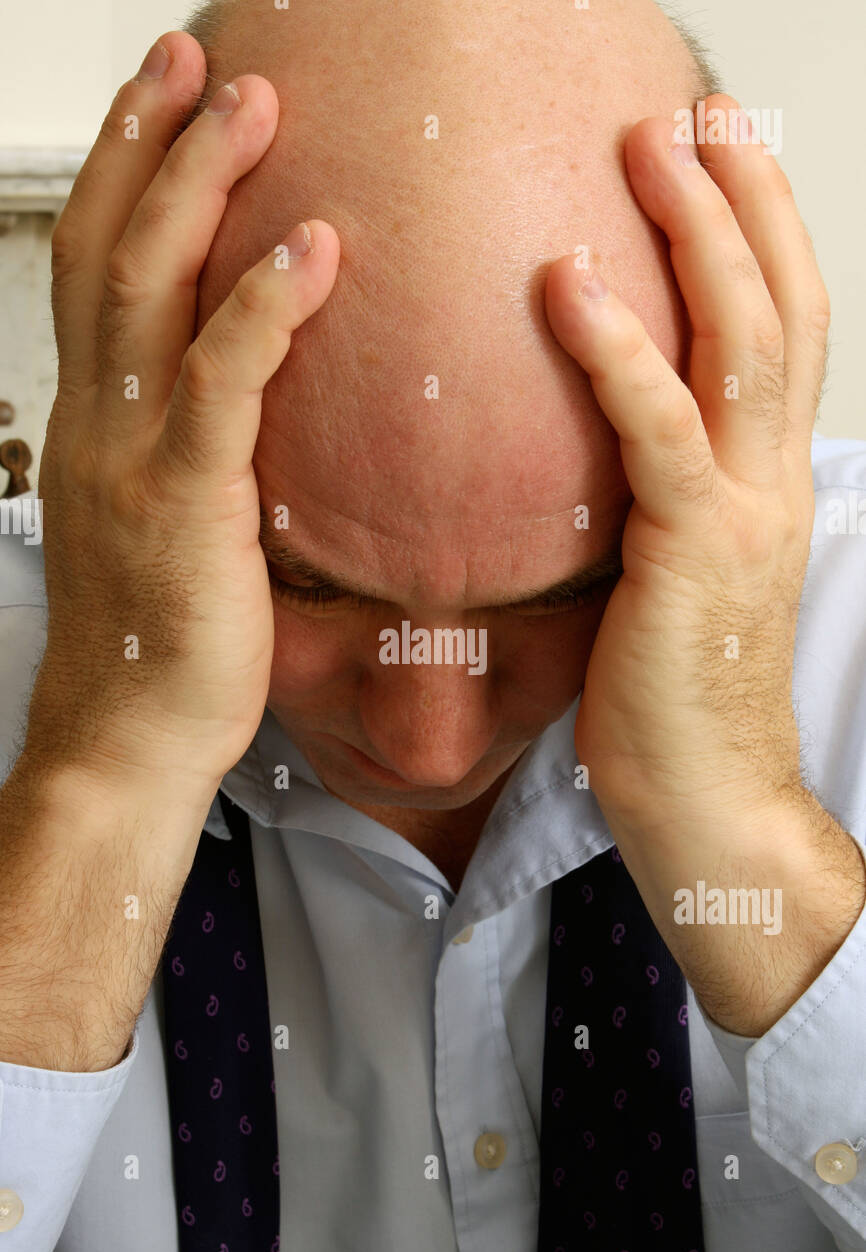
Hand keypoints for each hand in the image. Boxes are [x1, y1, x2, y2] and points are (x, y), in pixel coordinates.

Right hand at [28, 31, 339, 797]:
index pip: (96, 268)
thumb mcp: (163, 524)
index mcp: (95, 421)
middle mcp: (98, 420)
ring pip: (149, 291)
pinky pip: (220, 386)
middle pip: (108, 248)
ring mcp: (129, 455)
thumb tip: (245, 412)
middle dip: (149, 142)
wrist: (127, 736)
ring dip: (197, 187)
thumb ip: (189, 451)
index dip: (125, 174)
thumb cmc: (159, 640)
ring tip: (252, 105)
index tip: (163, 100)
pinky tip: (310, 250)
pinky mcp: (183, 502)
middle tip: (194, 56)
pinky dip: (260, 311)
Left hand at [544, 95, 864, 1034]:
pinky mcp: (692, 553)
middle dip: (746, 197)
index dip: (761, 234)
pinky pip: (661, 431)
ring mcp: (744, 512)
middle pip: (782, 304)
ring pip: (742, 341)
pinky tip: (566, 280)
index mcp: (767, 481)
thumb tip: (586, 453)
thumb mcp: (667, 576)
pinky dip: (619, 349)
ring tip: (652, 143)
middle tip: (698, 108)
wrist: (707, 803)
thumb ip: (648, 501)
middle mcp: (773, 479)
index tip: (722, 154)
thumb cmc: (672, 699)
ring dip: (702, 232)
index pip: (782, 330)